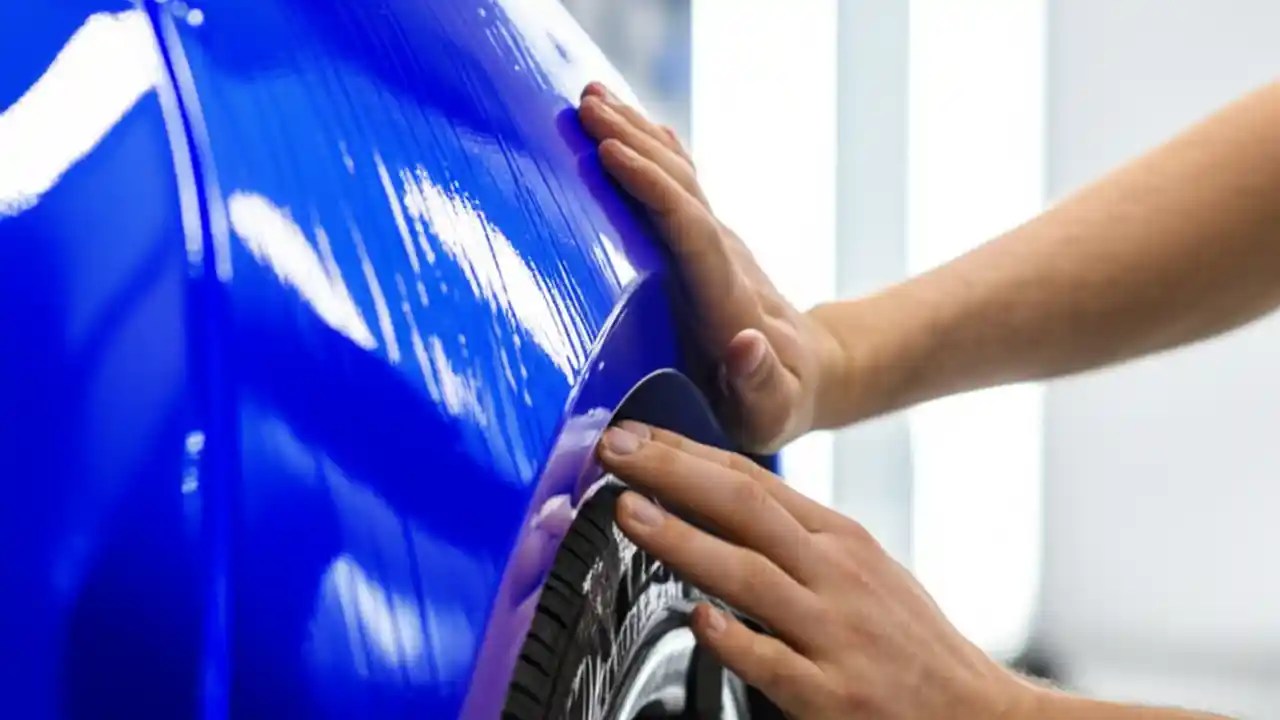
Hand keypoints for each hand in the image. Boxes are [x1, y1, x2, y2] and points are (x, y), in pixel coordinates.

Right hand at [579, 83, 845, 451]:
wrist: (810, 376)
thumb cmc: (776, 407)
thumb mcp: (771, 412)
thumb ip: (759, 383)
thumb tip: (747, 344)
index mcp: (727, 300)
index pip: (691, 232)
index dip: (654, 189)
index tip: (613, 153)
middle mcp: (724, 260)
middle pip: (682, 190)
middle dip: (636, 145)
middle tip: (587, 105)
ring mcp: (716, 246)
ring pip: (678, 179)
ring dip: (637, 136)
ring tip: (593, 96)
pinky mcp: (706, 243)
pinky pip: (678, 186)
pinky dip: (652, 149)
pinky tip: (629, 120)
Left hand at [596, 421, 1039, 719]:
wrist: (978, 713)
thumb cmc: (908, 642)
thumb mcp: (860, 567)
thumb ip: (794, 535)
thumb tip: (721, 497)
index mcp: (838, 538)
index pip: (753, 480)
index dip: (688, 453)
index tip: (637, 433)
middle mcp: (836, 574)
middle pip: (745, 508)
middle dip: (673, 474)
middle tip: (616, 450)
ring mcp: (835, 633)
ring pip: (750, 575)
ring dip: (684, 540)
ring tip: (630, 513)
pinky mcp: (833, 695)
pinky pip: (775, 662)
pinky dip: (736, 639)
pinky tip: (699, 621)